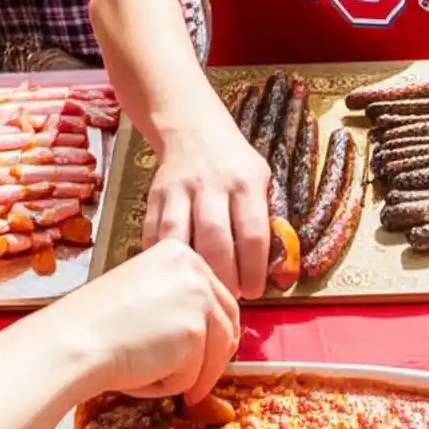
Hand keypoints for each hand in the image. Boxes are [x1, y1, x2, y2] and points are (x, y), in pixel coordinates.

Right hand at [60, 239, 239, 403]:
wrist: (72, 341)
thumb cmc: (94, 325)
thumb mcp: (143, 295)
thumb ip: (176, 304)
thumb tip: (207, 335)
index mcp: (179, 253)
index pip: (216, 298)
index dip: (209, 334)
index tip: (198, 355)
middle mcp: (195, 268)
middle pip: (226, 325)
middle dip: (211, 360)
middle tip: (191, 384)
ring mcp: (199, 298)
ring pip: (215, 353)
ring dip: (188, 375)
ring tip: (148, 375)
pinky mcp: (196, 332)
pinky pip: (197, 374)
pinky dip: (172, 385)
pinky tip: (142, 374)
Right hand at [144, 120, 270, 298]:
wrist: (194, 130)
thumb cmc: (235, 165)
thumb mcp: (262, 180)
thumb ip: (265, 218)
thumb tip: (275, 269)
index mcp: (246, 184)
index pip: (252, 234)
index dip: (254, 270)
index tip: (254, 292)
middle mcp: (211, 185)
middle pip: (215, 240)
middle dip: (223, 277)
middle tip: (228, 298)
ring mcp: (179, 190)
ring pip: (179, 238)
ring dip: (191, 270)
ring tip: (201, 291)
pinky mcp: (154, 196)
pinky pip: (153, 234)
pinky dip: (162, 260)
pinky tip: (173, 276)